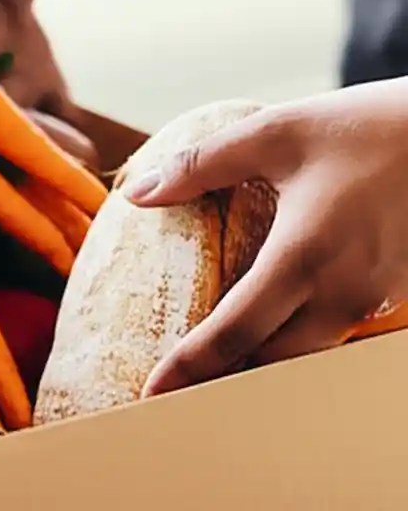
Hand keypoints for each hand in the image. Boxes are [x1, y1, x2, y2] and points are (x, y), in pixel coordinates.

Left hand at [121, 79, 407, 395]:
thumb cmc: (368, 126)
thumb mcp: (274, 132)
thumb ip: (199, 165)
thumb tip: (138, 193)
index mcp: (304, 257)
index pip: (234, 333)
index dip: (189, 368)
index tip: (151, 393)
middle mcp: (342, 292)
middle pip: (270, 362)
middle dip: (219, 380)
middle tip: (173, 387)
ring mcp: (372, 300)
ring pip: (305, 355)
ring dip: (257, 364)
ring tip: (210, 365)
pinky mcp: (389, 295)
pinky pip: (331, 335)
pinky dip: (291, 342)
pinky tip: (265, 327)